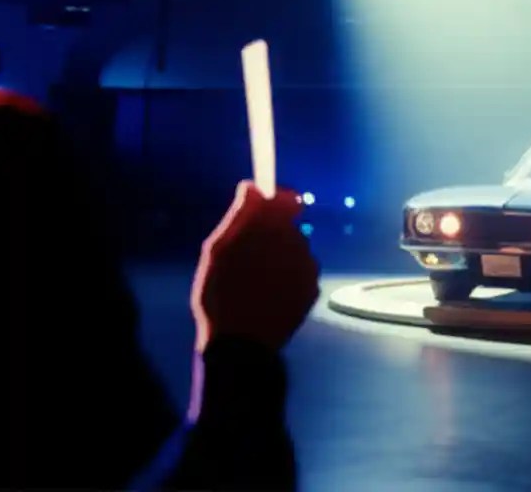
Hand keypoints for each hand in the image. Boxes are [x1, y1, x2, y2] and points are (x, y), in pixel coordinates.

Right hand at [191, 181, 319, 352]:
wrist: (240, 345)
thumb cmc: (219, 295)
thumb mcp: (217, 250)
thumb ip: (240, 214)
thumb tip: (252, 186)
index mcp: (274, 228)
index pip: (287, 198)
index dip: (275, 201)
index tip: (261, 210)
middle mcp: (297, 243)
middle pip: (289, 226)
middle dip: (272, 234)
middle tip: (247, 257)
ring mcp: (308, 267)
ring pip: (296, 250)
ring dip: (281, 257)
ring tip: (256, 280)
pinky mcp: (313, 289)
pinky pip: (302, 273)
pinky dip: (289, 277)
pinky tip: (269, 293)